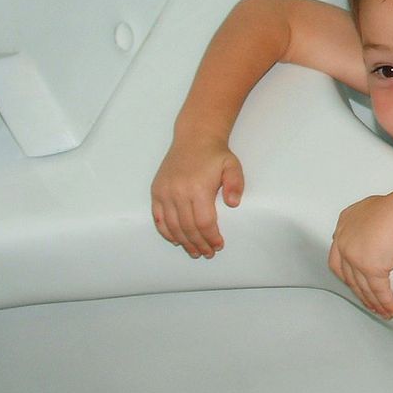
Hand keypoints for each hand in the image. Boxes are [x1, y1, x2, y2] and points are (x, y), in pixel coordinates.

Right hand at [151, 133, 244, 257]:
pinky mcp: (156, 191)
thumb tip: (234, 204)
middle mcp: (178, 192)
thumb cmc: (215, 155)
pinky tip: (176, 240)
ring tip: (194, 251)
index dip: (211, 237)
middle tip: (207, 253)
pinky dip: (166, 232)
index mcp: (198, 188)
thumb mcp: (232, 166)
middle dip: (199, 244)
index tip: (219, 245)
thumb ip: (236, 184)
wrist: (193, 138)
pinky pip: (158, 218)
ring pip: (172, 226)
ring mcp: (164, 192)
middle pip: (188, 228)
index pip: (204, 222)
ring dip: (184, 242)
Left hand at [329, 193, 392, 318]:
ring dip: (373, 302)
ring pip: (363, 287)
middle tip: (369, 303)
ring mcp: (355, 257)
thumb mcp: (373, 209)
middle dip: (359, 293)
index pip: (338, 258)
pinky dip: (386, 303)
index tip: (354, 285)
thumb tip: (375, 232)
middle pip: (348, 277)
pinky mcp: (370, 267)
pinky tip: (392, 310)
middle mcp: (344, 242)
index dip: (346, 275)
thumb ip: (367, 222)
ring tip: (383, 312)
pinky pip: (379, 290)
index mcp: (344, 227)